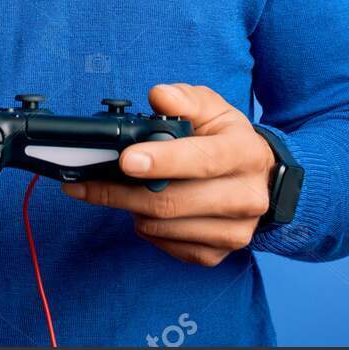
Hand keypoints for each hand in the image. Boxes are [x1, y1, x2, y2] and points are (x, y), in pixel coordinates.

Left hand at [61, 83, 275, 266]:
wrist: (261, 179)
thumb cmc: (227, 139)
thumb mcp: (213, 109)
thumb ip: (185, 98)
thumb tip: (158, 95)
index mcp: (245, 153)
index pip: (202, 160)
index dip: (162, 161)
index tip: (125, 159)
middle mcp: (246, 196)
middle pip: (173, 201)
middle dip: (122, 191)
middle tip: (87, 181)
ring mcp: (235, 231)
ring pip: (164, 226)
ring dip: (129, 208)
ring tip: (118, 188)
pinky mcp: (219, 254)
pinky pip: (167, 245)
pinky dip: (145, 228)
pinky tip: (143, 209)